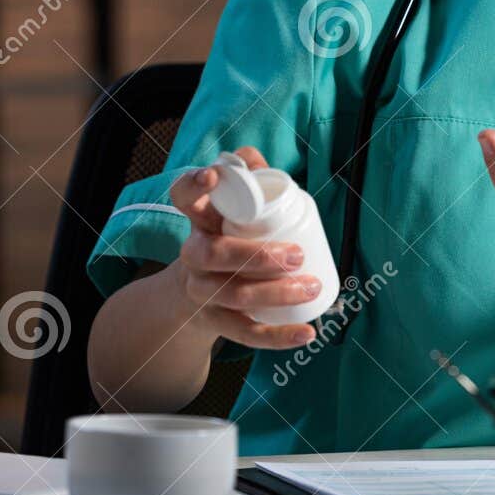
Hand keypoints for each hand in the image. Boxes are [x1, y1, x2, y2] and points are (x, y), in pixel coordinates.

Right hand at [169, 145, 319, 349]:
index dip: (193, 185)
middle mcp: (193, 254)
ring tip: (311, 286)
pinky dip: (278, 337)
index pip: (183, 196)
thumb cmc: (226, 237)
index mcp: (198, 219)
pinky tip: (307, 333)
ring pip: (233, 295)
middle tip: (297, 254)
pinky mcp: (215, 323)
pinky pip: (245, 333)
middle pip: (215, 254)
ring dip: (276, 293)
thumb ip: (246, 177)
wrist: (195, 294)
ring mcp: (202, 291)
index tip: (213, 175)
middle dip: (258, 255)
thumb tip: (253, 158)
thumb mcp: (231, 207)